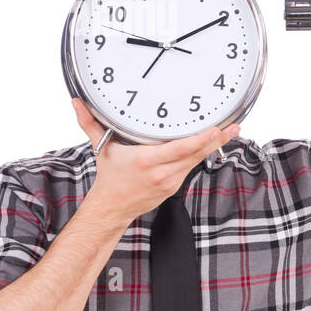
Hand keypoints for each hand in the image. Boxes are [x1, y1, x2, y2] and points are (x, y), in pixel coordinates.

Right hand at [71, 98, 237, 224]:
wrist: (113, 207)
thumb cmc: (110, 177)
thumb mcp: (101, 148)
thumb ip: (90, 123)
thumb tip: (77, 102)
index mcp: (147, 161)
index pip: (180, 149)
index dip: (200, 140)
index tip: (214, 129)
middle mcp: (163, 172)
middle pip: (196, 154)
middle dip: (217, 139)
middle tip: (233, 126)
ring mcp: (172, 180)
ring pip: (198, 160)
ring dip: (215, 145)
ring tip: (231, 130)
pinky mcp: (175, 186)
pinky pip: (191, 167)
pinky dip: (202, 154)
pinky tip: (214, 143)